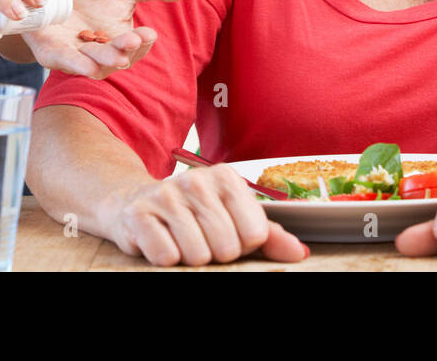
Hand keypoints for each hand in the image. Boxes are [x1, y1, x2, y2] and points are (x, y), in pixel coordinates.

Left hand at [19, 0, 197, 77]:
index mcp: (120, 39)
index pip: (136, 46)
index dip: (142, 43)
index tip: (149, 33)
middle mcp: (99, 52)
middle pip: (115, 59)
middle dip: (124, 51)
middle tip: (132, 42)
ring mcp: (74, 55)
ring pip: (91, 65)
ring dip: (104, 62)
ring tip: (116, 57)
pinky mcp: (51, 52)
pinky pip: (62, 62)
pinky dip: (73, 64)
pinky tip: (84, 64)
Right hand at [99, 165, 308, 266]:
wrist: (136, 204)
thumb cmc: (193, 215)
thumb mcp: (232, 218)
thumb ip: (268, 236)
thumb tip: (299, 253)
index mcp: (227, 178)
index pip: (254, 234)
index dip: (241, 245)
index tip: (225, 233)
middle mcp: (197, 180)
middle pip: (227, 248)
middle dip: (215, 254)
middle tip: (200, 238)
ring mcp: (166, 194)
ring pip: (197, 255)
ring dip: (189, 258)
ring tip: (180, 241)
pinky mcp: (138, 214)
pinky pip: (166, 257)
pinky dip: (164, 259)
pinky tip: (160, 241)